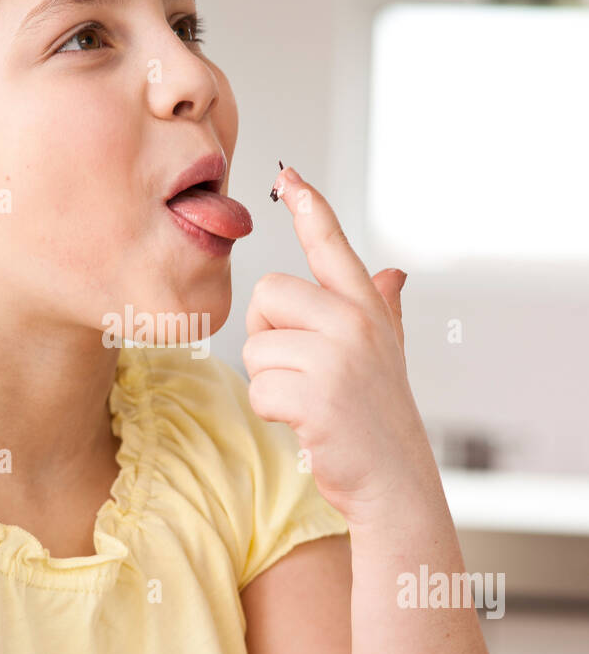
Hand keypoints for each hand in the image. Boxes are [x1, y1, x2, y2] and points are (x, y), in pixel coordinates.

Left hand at [243, 164, 436, 527]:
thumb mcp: (387, 353)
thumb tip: (392, 274)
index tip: (289, 175)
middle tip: (301, 369)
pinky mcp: (316, 395)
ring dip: (270, 379)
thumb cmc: (380, 414)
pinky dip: (271, 410)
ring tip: (309, 400)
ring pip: (258, 346)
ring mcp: (338, 358)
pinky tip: (304, 421)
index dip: (309, 206)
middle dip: (269, 334)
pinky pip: (259, 387)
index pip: (331, 245)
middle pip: (268, 294)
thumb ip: (382, 309)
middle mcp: (355, 323)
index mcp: (367, 308)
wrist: (394, 479)